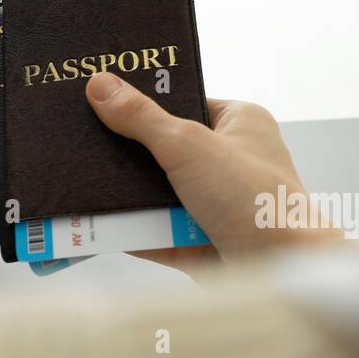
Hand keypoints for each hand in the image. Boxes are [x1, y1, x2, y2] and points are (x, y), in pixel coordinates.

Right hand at [84, 73, 343, 267]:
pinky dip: (126, 229)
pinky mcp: (199, 243)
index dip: (145, 99)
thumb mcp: (188, 144)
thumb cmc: (254, 198)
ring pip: (156, 192)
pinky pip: (152, 232)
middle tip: (79, 139)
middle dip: (125, 151)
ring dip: (123, 193)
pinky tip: (88, 223)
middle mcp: (228, 161)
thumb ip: (141, 117)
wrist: (283, 273)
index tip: (101, 95)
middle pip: (163, 149)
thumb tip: (99, 85)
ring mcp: (214, 205)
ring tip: (75, 180)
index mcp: (239, 124)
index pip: (185, 102)